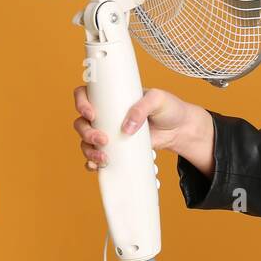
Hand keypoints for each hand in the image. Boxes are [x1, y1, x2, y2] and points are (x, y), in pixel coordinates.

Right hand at [72, 86, 209, 171]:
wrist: (179, 129)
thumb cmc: (169, 108)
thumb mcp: (158, 99)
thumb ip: (142, 108)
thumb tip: (127, 127)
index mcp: (112, 97)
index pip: (85, 94)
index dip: (81, 103)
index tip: (91, 114)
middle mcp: (106, 114)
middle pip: (82, 122)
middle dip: (87, 133)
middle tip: (103, 139)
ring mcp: (109, 132)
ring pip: (86, 141)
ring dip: (89, 150)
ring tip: (105, 158)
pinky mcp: (115, 148)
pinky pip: (96, 156)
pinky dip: (93, 162)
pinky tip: (98, 166)